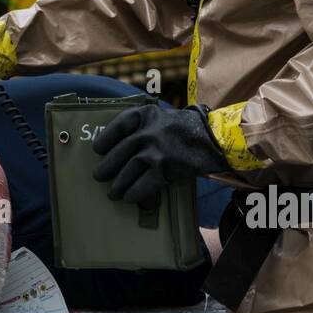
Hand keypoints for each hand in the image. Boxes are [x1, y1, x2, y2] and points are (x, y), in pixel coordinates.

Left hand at [92, 105, 226, 205]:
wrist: (215, 139)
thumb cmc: (186, 129)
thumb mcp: (162, 118)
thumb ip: (143, 127)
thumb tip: (121, 148)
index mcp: (146, 115)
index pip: (118, 126)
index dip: (105, 139)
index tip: (97, 150)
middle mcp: (148, 131)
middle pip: (120, 152)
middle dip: (107, 167)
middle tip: (99, 177)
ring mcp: (156, 150)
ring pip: (128, 170)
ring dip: (118, 184)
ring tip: (113, 193)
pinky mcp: (165, 168)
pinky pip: (143, 184)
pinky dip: (134, 193)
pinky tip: (128, 198)